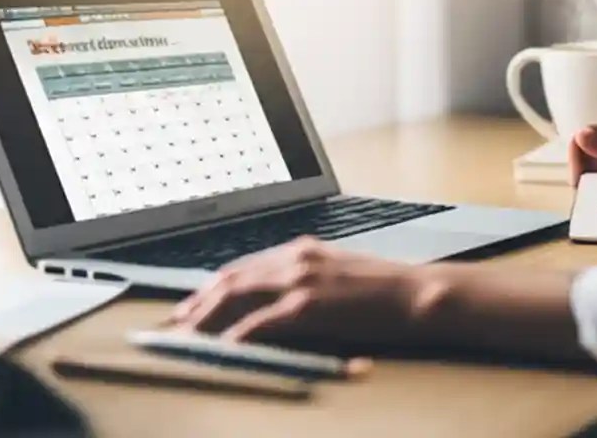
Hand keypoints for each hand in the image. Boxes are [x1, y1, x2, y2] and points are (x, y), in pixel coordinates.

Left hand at [171, 237, 587, 362]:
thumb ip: (310, 281)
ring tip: (186, 334)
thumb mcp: (343, 275)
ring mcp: (300, 278)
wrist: (418, 295)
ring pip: (236, 293)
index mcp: (303, 249)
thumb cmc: (387, 291)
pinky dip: (236, 334)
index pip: (245, 265)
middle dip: (199, 300)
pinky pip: (259, 321)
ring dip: (206, 315)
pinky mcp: (308, 305)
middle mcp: (296, 257)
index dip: (214, 285)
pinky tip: (222, 347)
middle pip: (232, 276)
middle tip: (177, 322)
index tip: (194, 303)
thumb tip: (281, 302)